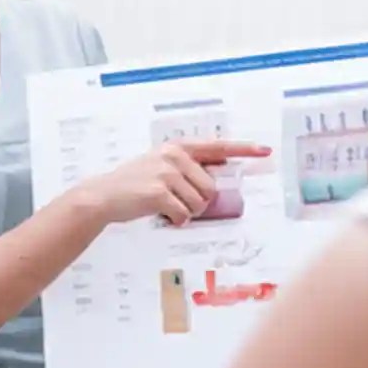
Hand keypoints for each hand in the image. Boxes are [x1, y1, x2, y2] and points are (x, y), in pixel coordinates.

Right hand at [74, 140, 271, 226]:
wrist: (103, 196)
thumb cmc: (133, 184)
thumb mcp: (159, 165)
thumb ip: (186, 166)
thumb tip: (217, 174)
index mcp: (177, 148)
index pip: (217, 146)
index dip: (243, 149)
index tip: (264, 150)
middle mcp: (174, 156)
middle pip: (210, 188)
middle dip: (197, 202)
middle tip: (175, 202)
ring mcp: (167, 173)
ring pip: (199, 204)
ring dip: (186, 212)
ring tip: (165, 207)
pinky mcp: (160, 192)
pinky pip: (184, 214)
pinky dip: (175, 220)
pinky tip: (161, 215)